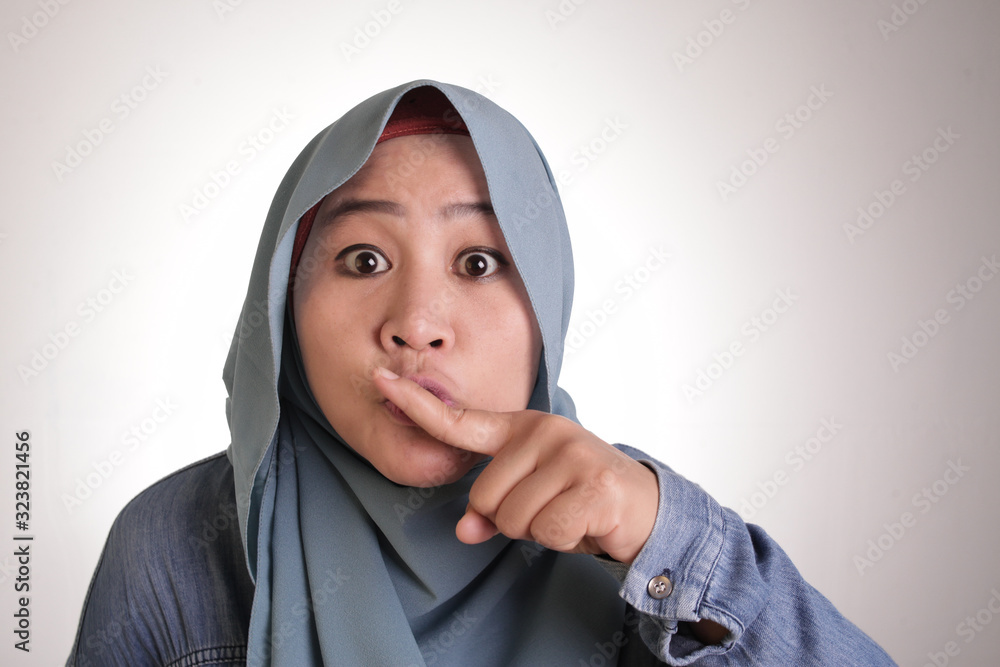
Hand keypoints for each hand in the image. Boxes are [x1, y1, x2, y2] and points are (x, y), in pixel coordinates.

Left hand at [372, 367, 659, 563]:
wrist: (644, 508)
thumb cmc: (578, 500)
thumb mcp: (530, 499)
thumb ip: (492, 507)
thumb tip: (464, 530)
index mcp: (523, 429)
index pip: (461, 421)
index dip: (417, 405)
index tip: (381, 380)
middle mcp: (545, 432)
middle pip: (484, 497)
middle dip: (510, 519)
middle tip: (549, 509)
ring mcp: (570, 454)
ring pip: (511, 517)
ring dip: (536, 531)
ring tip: (566, 514)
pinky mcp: (593, 484)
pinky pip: (544, 531)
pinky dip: (560, 540)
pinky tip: (584, 523)